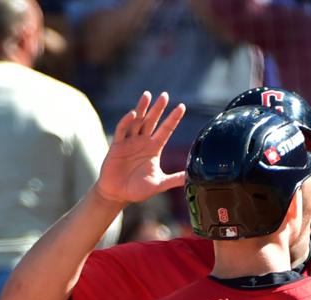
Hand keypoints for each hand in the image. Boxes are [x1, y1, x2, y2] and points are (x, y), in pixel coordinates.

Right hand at [92, 92, 187, 206]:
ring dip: (142, 108)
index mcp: (154, 148)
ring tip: (148, 95)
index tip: (182, 106)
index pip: (166, 130)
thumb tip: (193, 178)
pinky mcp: (117, 146)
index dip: (173, 118)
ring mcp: (129, 142)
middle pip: (152, 121)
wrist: (117, 194)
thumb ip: (175, 179)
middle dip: (158, 108)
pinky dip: (127, 121)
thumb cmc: (137, 189)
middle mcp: (142, 142)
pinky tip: (133, 113)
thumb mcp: (160, 184)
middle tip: (165, 95)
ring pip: (137, 121)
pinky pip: (122, 130)